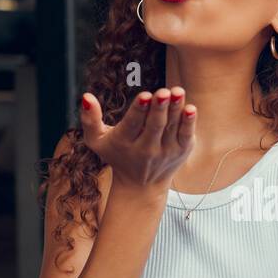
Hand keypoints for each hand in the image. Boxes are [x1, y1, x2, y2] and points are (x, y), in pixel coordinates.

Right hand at [80, 87, 195, 191]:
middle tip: (163, 92)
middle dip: (159, 108)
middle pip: (154, 126)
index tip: (145, 95)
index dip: (139, 110)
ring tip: (178, 92)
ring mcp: (166, 151)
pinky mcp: (181, 151)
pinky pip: (186, 135)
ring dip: (176, 109)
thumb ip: (89, 119)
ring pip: (171, 127)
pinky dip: (189, 123)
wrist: (141, 185)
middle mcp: (146, 149)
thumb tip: (86, 96)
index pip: (132, 124)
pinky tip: (191, 108)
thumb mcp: (97, 141)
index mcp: (124, 142)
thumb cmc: (117, 155)